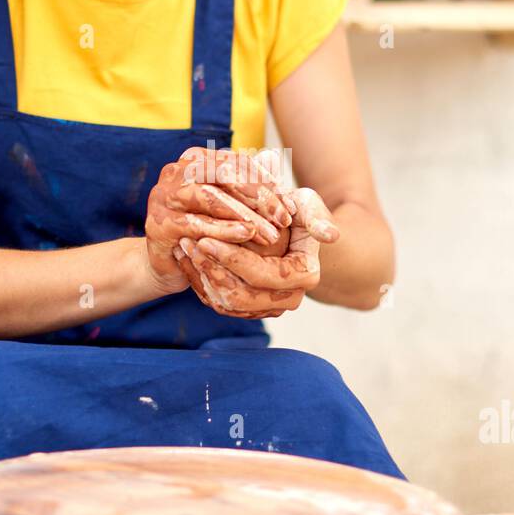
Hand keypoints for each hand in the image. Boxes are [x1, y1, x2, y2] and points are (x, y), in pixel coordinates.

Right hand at [142, 146, 293, 294]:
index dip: (267, 183)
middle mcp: (177, 172)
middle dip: (258, 197)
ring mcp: (164, 196)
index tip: (292, 207)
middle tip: (284, 221)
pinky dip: (222, 229)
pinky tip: (245, 237)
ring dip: (244, 215)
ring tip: (270, 234)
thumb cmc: (206, 231)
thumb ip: (250, 183)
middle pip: (224, 174)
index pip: (237, 163)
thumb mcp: (232, 206)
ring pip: (209, 197)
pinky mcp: (158, 223)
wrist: (169, 264)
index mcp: (196, 160)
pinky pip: (195, 223)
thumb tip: (273, 156)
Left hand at [174, 186, 339, 317]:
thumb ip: (317, 216)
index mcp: (305, 275)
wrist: (291, 232)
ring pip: (226, 305)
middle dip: (212, 270)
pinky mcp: (248, 309)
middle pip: (242, 297)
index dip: (234, 259)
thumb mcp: (308, 205)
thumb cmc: (297, 212)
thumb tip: (330, 235)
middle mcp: (289, 299)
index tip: (207, 238)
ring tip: (183, 248)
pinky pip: (218, 304)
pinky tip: (184, 257)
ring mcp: (267, 307)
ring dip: (201, 277)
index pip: (264, 275)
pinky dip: (199, 282)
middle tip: (188, 243)